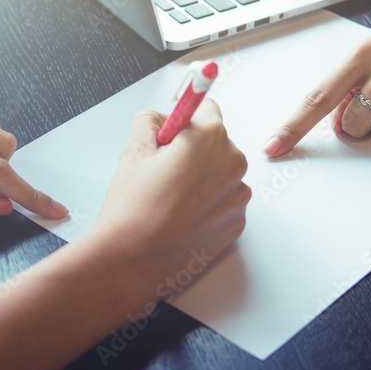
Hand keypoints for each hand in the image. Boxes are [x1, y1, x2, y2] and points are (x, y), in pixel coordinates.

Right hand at [89, 99, 250, 301]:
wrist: (132, 261)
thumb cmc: (132, 208)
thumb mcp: (133, 150)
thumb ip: (150, 120)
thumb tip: (161, 119)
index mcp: (210, 138)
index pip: (206, 108)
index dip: (184, 118)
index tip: (173, 127)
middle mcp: (233, 164)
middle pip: (215, 142)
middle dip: (192, 150)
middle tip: (161, 170)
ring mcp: (238, 197)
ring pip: (219, 174)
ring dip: (200, 178)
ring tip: (168, 198)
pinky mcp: (237, 224)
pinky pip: (223, 202)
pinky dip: (205, 205)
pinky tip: (180, 216)